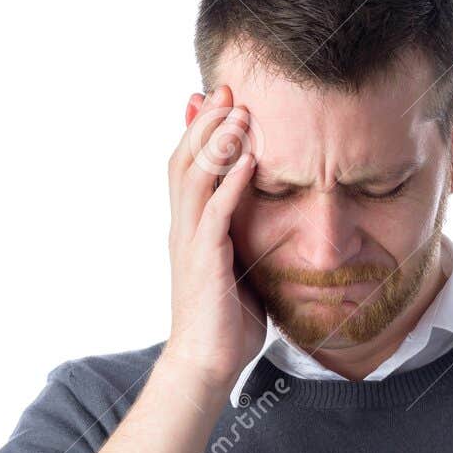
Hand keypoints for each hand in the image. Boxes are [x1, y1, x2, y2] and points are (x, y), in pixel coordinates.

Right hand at [164, 84, 265, 390]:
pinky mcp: (205, 262)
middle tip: (228, 87)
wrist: (205, 366)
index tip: (219, 99)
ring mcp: (190, 244)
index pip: (188, 167)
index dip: (199, 131)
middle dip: (206, 121)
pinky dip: (232, 184)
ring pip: (195, 178)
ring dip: (217, 141)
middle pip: (185, 159)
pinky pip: (216, 214)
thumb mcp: (240, 273)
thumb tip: (268, 226)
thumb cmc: (226, 327)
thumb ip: (244, 243)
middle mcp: (183, 230)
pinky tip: (249, 160)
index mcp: (190, 230)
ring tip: (239, 110)